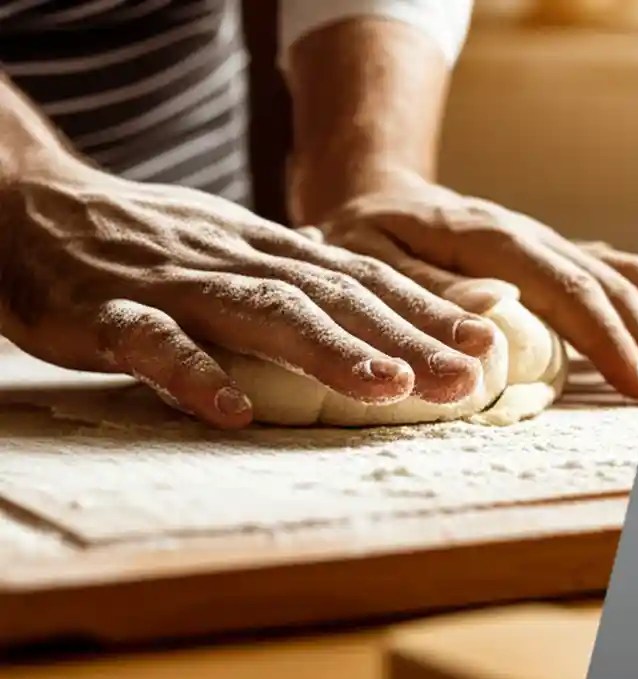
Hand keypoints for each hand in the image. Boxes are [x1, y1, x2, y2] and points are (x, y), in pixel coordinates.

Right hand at [0, 166, 498, 428]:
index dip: (430, 313)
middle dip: (408, 338)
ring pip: (263, 314)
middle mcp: (239, 262)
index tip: (490, 345)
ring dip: (330, 352)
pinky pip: (155, 344)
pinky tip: (236, 411)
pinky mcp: (108, 313)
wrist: (35, 207)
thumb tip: (404, 294)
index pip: (367, 281)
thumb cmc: (159, 244)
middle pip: (337, 299)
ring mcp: (175, 285)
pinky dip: (195, 374)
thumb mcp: (250, 251)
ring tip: (391, 389)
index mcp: (275, 253)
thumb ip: (325, 276)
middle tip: (471, 377)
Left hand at [313, 168, 637, 397]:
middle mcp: (528, 233)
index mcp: (489, 237)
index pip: (567, 287)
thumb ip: (427, 291)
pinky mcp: (550, 251)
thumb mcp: (370, 261)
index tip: (636, 383)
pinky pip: (613, 268)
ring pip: (619, 272)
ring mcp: (544, 240)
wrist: (375, 193)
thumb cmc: (365, 235)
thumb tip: (494, 315)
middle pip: (605, 282)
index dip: (607, 336)